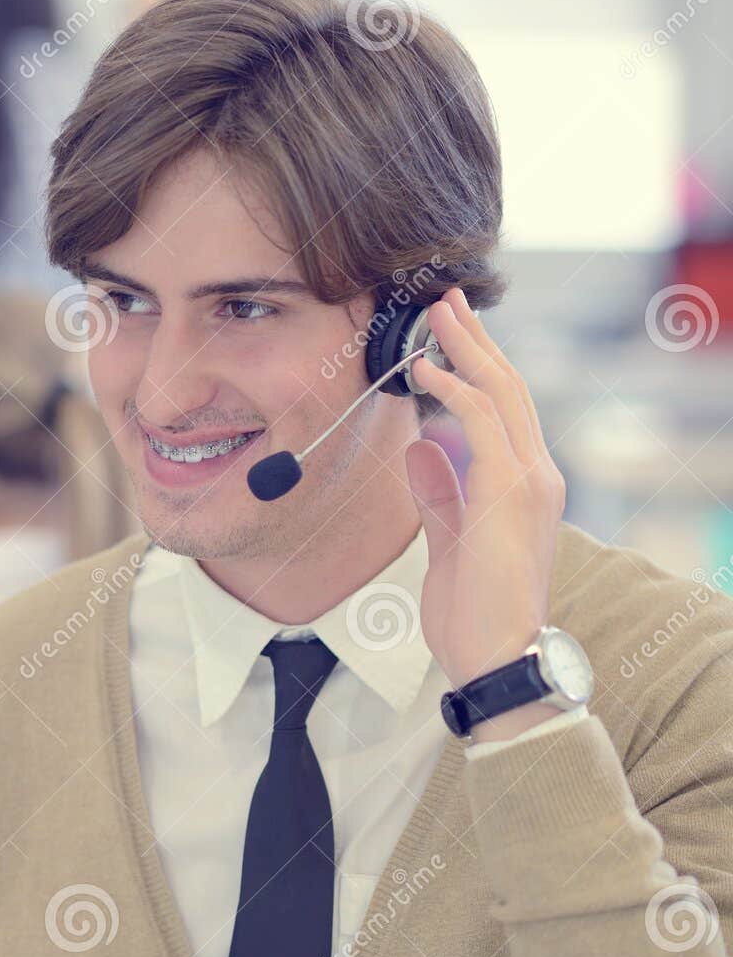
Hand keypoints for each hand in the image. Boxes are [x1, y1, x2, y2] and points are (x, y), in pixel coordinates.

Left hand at [405, 287, 565, 691]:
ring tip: (438, 312)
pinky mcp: (510, 493)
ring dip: (468, 348)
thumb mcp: (449, 540)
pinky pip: (483, 424)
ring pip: (502, 393)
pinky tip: (427, 367)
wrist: (496, 658)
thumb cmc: (474, 612)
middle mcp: (536, 474)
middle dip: (476, 339)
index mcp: (523, 484)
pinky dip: (455, 389)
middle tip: (447, 298)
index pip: (504, 409)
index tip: (449, 332)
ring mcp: (529, 481)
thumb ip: (440, 494)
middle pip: (508, 387)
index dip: (477, 365)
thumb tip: (422, 450)